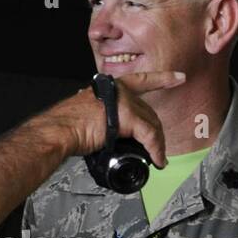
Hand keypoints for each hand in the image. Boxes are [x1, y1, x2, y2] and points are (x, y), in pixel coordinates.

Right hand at [42, 70, 184, 167]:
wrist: (59, 131)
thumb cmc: (65, 126)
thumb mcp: (88, 115)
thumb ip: (103, 117)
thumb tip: (108, 133)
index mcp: (110, 87)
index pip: (141, 80)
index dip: (161, 79)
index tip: (178, 77)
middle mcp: (119, 91)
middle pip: (148, 111)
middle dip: (156, 132)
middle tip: (158, 149)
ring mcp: (124, 102)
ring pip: (151, 124)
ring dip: (157, 144)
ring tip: (157, 159)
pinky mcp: (127, 118)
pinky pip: (149, 137)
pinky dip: (155, 151)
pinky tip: (157, 161)